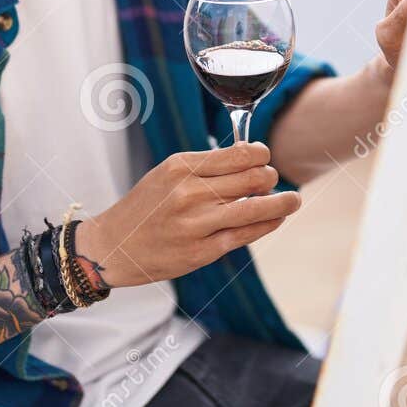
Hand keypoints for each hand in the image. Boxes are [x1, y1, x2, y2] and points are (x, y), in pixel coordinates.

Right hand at [73, 142, 297, 287]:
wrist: (113, 247)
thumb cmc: (144, 208)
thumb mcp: (166, 174)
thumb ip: (205, 167)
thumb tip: (249, 159)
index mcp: (181, 168)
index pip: (237, 154)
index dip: (260, 155)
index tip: (264, 157)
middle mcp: (189, 193)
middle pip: (251, 178)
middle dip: (270, 177)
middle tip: (272, 179)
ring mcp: (196, 224)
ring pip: (254, 206)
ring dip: (281, 202)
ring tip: (293, 200)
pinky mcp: (202, 251)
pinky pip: (245, 234)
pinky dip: (267, 224)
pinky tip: (277, 218)